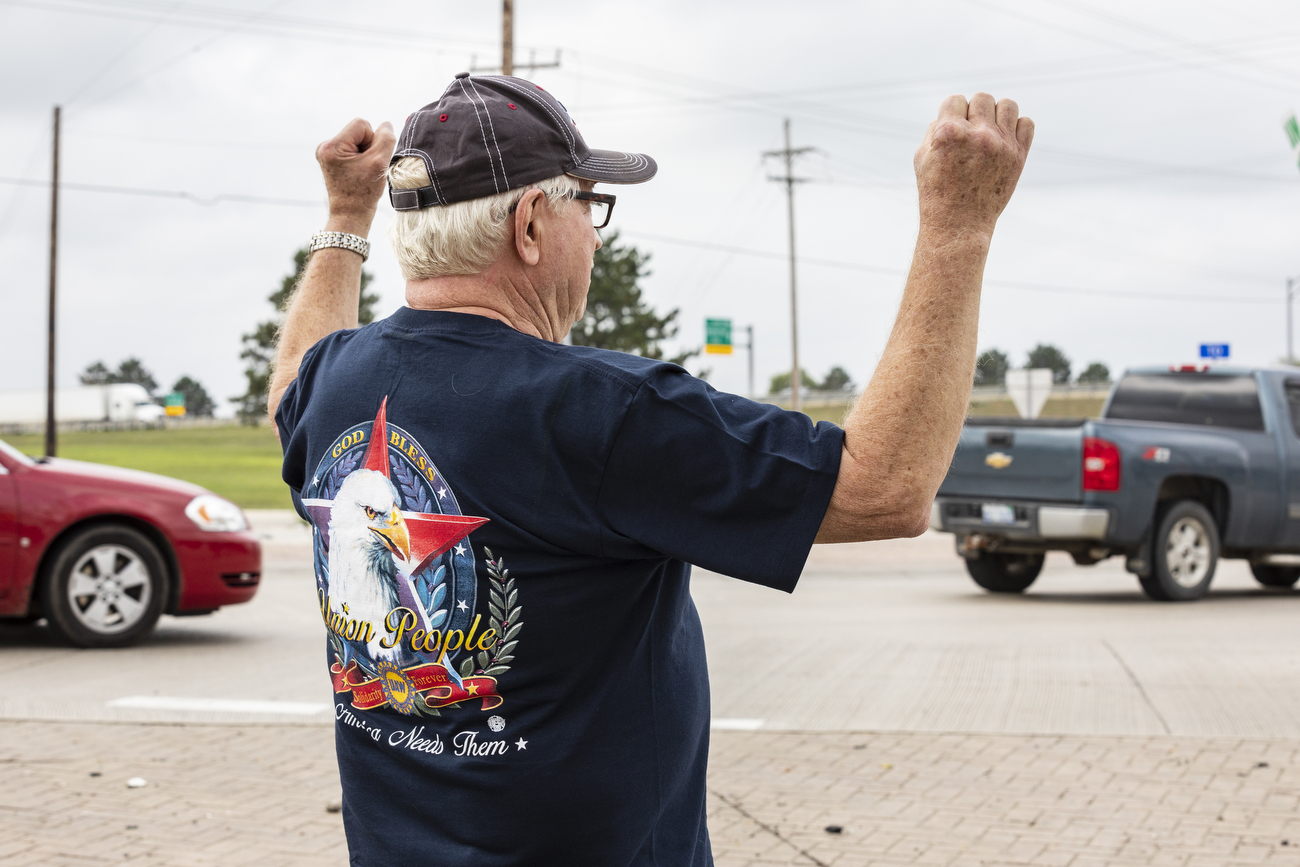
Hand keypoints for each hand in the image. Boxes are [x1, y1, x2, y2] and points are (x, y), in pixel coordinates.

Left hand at [316, 118, 396, 236]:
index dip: (373, 140)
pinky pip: (352, 149)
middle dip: (368, 147)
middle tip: (367, 168)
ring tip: (363, 172)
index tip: (371, 160)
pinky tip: (359, 172)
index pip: (362, 124)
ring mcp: (327, 153)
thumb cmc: (363, 193)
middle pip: (358, 131)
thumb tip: (386, 124)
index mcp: (332, 146)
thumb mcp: (379, 163)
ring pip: (356, 140)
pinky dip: (360, 159)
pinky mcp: (331, 160)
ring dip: (365, 153)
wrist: (350, 215)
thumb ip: (385, 139)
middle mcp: (325, 147)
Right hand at [913, 93, 1033, 236]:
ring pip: (1008, 104)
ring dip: (997, 114)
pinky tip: (1003, 140)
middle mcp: (977, 136)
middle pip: (982, 98)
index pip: (955, 99)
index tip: (950, 131)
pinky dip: (1016, 127)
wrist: (958, 224)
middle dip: (973, 112)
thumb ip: (936, 128)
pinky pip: (1027, 123)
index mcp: (949, 133)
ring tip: (989, 131)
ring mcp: (1001, 145)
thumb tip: (955, 111)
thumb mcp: (922, 158)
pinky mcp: (1018, 156)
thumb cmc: (936, 191)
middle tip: (969, 133)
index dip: (951, 113)